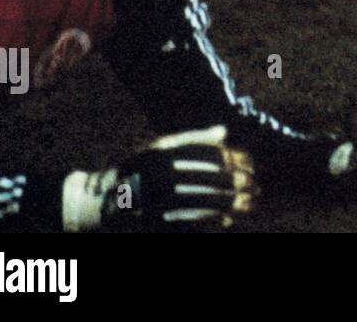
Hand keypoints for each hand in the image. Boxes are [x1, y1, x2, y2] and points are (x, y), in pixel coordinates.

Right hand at [63, 126, 256, 230]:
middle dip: (238, 183)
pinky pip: (191, 224)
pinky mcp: (155, 224)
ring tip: (246, 204)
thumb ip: (191, 139)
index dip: (235, 160)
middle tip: (254, 185)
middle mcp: (160, 176)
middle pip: (212, 179)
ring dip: (231, 204)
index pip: (211, 155)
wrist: (102, 203)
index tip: (250, 165)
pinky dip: (211, 222)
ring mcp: (157, 202)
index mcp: (163, 154)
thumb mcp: (159, 149)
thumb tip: (224, 132)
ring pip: (206, 203)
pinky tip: (225, 221)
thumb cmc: (137, 172)